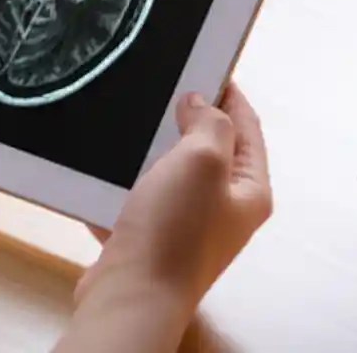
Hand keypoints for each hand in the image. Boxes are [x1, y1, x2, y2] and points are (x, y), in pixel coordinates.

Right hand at [57, 84, 271, 351]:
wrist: (130, 294)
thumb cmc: (174, 230)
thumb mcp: (203, 161)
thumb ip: (210, 123)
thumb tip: (200, 103)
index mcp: (249, 191)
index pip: (248, 128)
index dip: (229, 93)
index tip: (204, 62)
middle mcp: (224, 210)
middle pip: (211, 150)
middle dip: (188, 117)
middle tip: (162, 86)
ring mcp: (186, 227)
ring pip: (171, 172)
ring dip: (153, 148)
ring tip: (132, 119)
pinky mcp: (150, 239)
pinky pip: (140, 197)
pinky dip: (126, 180)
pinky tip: (107, 163)